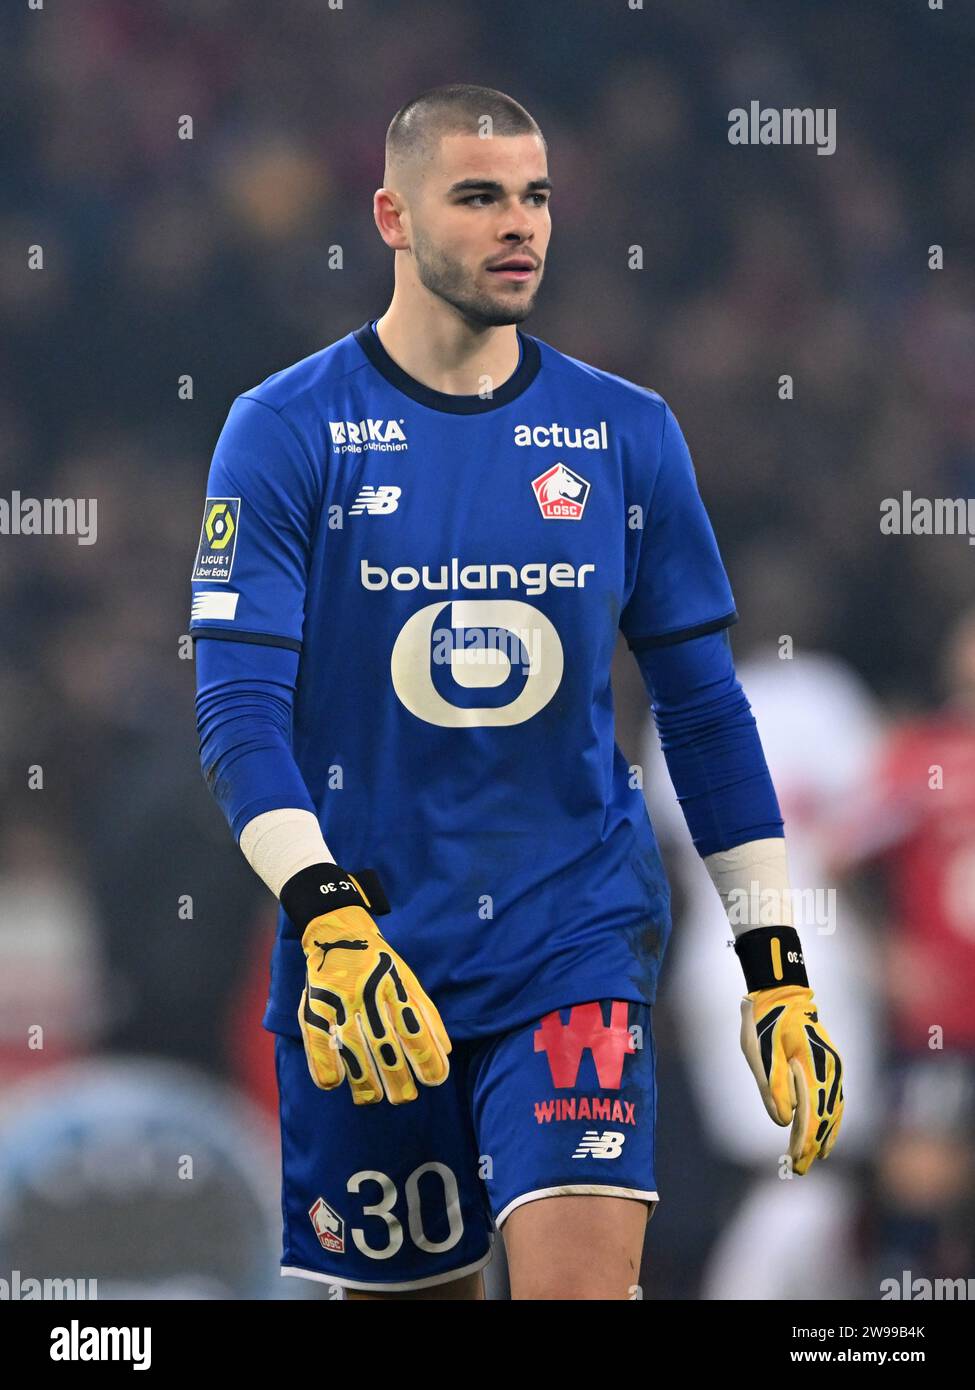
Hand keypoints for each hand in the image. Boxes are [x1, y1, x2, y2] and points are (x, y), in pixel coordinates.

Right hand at [297, 869, 450, 1104]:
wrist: (338, 931)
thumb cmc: (379, 962)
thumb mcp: (408, 979)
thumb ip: (426, 1014)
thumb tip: (445, 1052)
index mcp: (394, 986)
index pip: (414, 1030)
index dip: (426, 1059)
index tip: (435, 1080)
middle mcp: (367, 994)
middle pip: (385, 1046)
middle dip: (398, 1079)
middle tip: (406, 1098)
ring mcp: (339, 1001)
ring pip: (353, 1049)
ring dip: (364, 1081)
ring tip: (373, 1099)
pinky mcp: (313, 1005)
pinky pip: (317, 1042)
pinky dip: (325, 1066)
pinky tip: (335, 1083)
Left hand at [739, 984, 843, 1173]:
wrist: (782, 993)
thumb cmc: (766, 1021)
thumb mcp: (760, 1052)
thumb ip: (773, 1085)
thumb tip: (783, 1120)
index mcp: (812, 1066)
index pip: (811, 1113)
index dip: (805, 1140)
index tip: (797, 1161)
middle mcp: (830, 1069)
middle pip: (825, 1115)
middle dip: (814, 1143)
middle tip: (800, 1169)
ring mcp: (833, 1066)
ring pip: (834, 1108)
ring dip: (825, 1134)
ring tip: (815, 1156)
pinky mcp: (831, 1064)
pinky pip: (834, 1097)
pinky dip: (831, 1117)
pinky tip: (825, 1130)